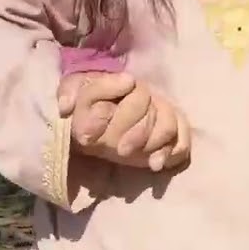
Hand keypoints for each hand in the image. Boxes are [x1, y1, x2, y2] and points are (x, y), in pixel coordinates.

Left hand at [57, 72, 190, 171]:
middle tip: (120, 149)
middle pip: (149, 107)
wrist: (95, 126)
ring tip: (135, 157)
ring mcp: (161, 115)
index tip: (101, 122)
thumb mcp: (72, 96)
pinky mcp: (171, 137)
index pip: (129, 86)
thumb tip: (66, 106)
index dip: (116, 101)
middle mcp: (146, 95)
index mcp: (124, 84)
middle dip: (136, 129)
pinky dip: (173, 153)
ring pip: (170, 122)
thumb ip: (68, 94)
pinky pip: (182, 142)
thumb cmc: (85, 109)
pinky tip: (156, 165)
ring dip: (155, 141)